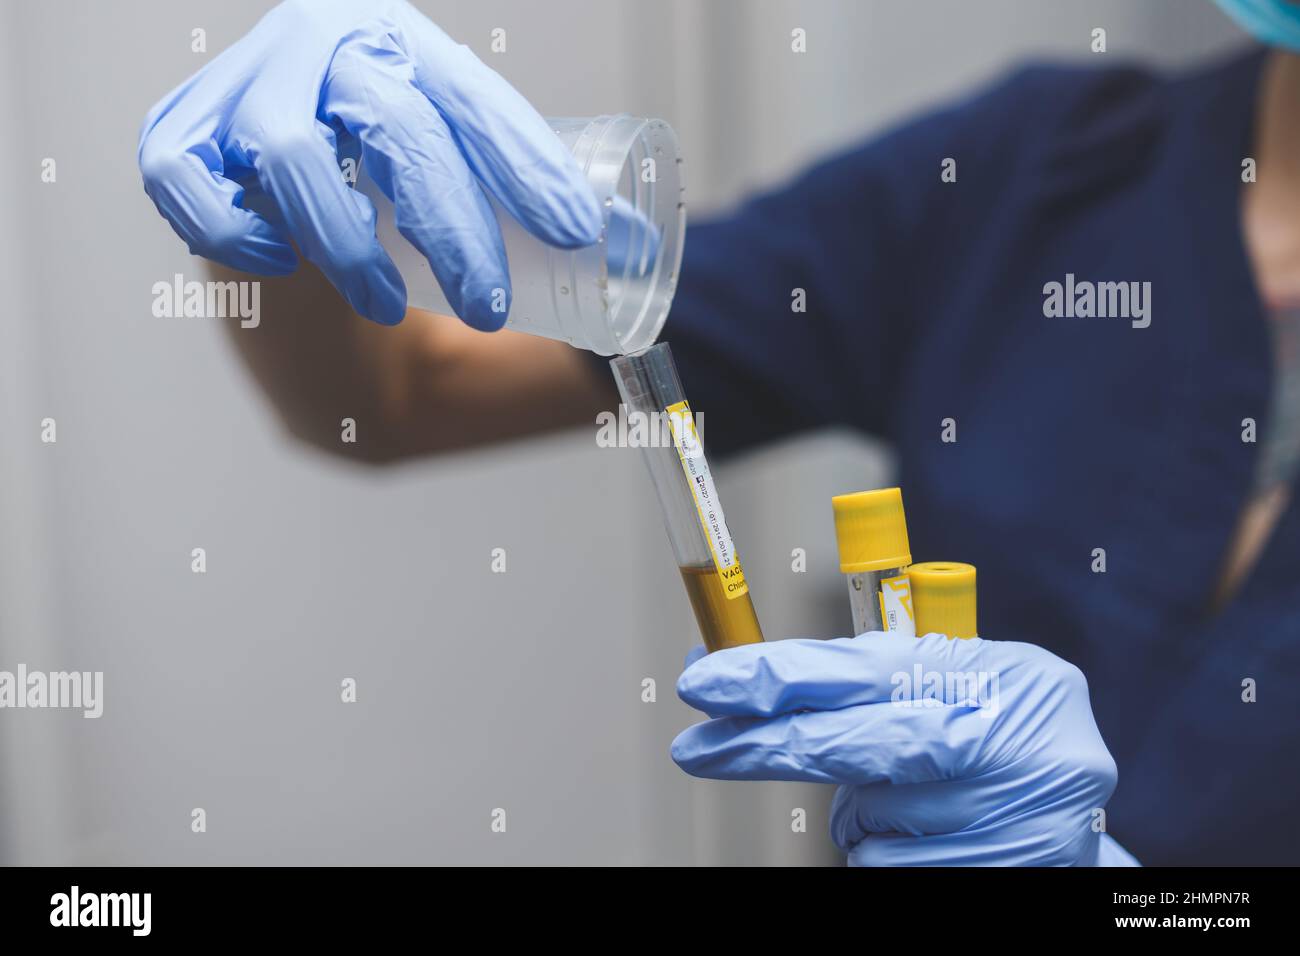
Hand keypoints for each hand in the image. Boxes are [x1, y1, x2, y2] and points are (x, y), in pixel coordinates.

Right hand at [138, 0, 601, 327]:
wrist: (288, 143)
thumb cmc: (391, 153)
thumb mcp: (460, 149)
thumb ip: (527, 190)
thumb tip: (634, 252)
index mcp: (404, 43)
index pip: (474, 103)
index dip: (527, 169)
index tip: (577, 235)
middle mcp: (325, 46)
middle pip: (397, 128)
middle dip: (451, 226)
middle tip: (488, 306)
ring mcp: (248, 84)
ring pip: (293, 154)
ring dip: (347, 242)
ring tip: (386, 303)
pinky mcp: (182, 131)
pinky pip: (188, 179)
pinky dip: (232, 229)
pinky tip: (280, 260)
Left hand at [672, 632, 1136, 865]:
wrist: (1080, 786)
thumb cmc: (994, 719)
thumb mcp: (945, 677)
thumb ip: (865, 677)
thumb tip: (752, 680)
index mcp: (982, 670)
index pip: (856, 671)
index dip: (772, 678)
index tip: (704, 683)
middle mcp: (1001, 736)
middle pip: (852, 745)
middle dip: (766, 748)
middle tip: (699, 750)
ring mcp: (1011, 808)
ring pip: (867, 817)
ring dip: (857, 808)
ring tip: (903, 791)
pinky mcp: (1012, 865)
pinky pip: (892, 864)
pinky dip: (886, 847)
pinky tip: (921, 827)